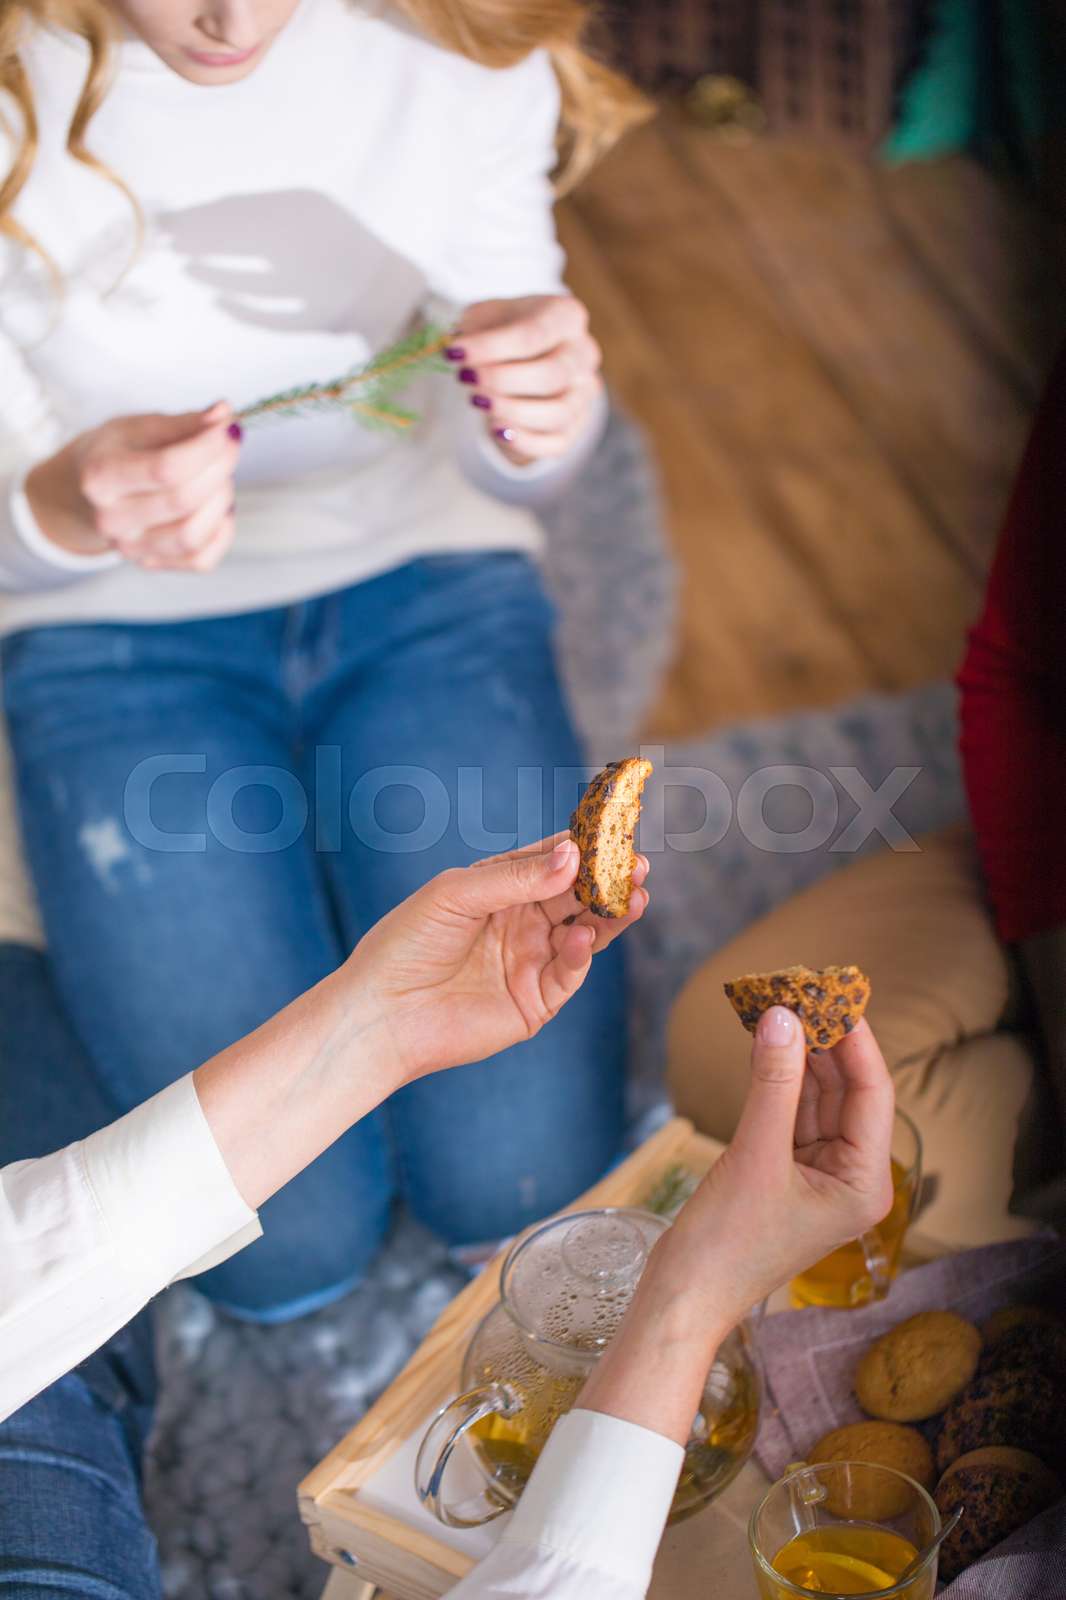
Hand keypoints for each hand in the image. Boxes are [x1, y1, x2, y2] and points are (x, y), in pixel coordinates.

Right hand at [24, 402, 240, 572]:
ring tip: (220, 476)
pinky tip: (217, 506)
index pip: (166, 468)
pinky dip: (221, 531)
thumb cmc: (115, 454)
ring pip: (193, 535)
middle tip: (230, 446)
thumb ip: (182, 423)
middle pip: (183, 500)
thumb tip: (223, 415)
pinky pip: (201, 560)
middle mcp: (112, 519)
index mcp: (101, 477)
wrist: (84, 492)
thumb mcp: (138, 427)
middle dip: (219, 469)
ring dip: (221, 501)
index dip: (207, 448)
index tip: (228, 429)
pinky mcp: (152, 564)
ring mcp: (131, 548)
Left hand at [345, 832, 646, 1083]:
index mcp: (499, 889)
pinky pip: (569, 972)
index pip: (551, 861)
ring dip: (610, 915)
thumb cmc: (406, 944)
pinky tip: (578, 936)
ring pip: (584, 932)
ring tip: (634, 897)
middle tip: (637, 866)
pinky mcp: (535, 1001)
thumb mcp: (456, 895)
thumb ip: (516, 877)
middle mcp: (520, 922)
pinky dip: (580, 953)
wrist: (382, 1014)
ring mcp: (530, 961)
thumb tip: (572, 856)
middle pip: (576, 895)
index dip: (583, 848)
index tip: (614, 834)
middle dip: (608, 880)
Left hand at [448, 295, 602, 462]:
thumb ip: (474, 329)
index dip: (491, 347)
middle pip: (551, 375)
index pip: (533, 333)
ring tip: (478, 401)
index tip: (455, 353)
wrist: (525, 358)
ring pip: (557, 413)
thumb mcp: (487, 317)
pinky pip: (556, 444)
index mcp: (566, 317)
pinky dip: (524, 441)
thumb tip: (457, 352)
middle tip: (466, 378)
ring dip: (512, 411)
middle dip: (502, 380)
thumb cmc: (506, 332)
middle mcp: (583, 354)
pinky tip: (496, 429)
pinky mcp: (576, 427)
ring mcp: (583, 394)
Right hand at [662, 1008, 895, 1319]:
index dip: (854, 1039)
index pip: (872, 1094)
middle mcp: (850, 1177)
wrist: (682, 1296)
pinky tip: (764, 1041)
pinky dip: (776, 1078)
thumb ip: (772, 1083)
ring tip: (778, 1003)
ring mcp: (817, 1175)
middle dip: (821, 1040)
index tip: (834, 993)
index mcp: (864, 1184)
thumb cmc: (726, 1243)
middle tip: (799, 988)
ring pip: (814, 1097)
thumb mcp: (755, 1155)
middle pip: (845, 1091)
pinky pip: (788, 1112)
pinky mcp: (784, 1172)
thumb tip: (782, 1017)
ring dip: (796, 1054)